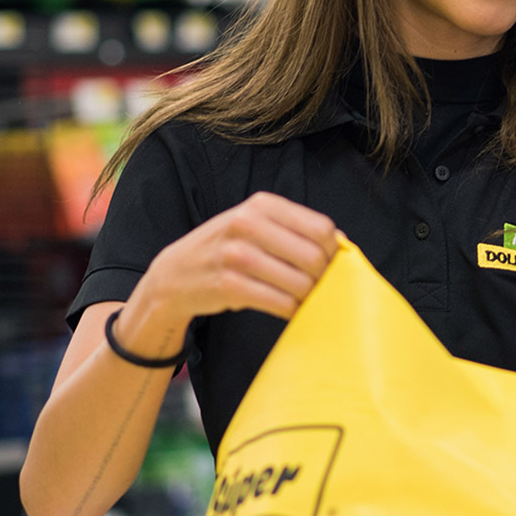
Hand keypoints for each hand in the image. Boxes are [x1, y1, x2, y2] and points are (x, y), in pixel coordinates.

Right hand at [116, 193, 340, 354]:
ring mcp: (236, 255)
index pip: (321, 228)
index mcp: (261, 205)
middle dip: (322, 277)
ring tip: (303, 300)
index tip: (329, 265)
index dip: (332, 251)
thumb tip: (341, 243)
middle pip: (314, 257)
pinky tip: (289, 310)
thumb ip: (293, 228)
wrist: (174, 275)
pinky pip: (280, 304)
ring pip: (300, 283)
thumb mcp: (254, 224)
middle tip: (318, 287)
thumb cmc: (225, 249)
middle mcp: (247, 224)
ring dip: (308, 297)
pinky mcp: (229, 286)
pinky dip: (292, 311)